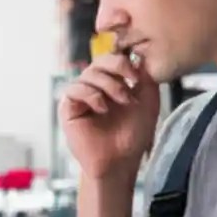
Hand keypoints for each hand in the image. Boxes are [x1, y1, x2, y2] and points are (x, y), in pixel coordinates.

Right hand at [59, 52, 159, 181]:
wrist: (121, 161)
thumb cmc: (134, 135)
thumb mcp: (148, 101)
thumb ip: (146, 76)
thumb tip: (140, 55)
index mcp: (112, 83)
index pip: (112, 59)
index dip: (123, 61)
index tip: (137, 75)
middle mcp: (95, 87)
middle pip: (99, 61)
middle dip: (117, 67)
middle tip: (130, 83)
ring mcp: (81, 97)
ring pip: (88, 74)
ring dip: (108, 84)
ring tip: (121, 101)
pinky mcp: (69, 108)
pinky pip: (74, 89)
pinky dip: (91, 95)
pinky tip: (102, 108)